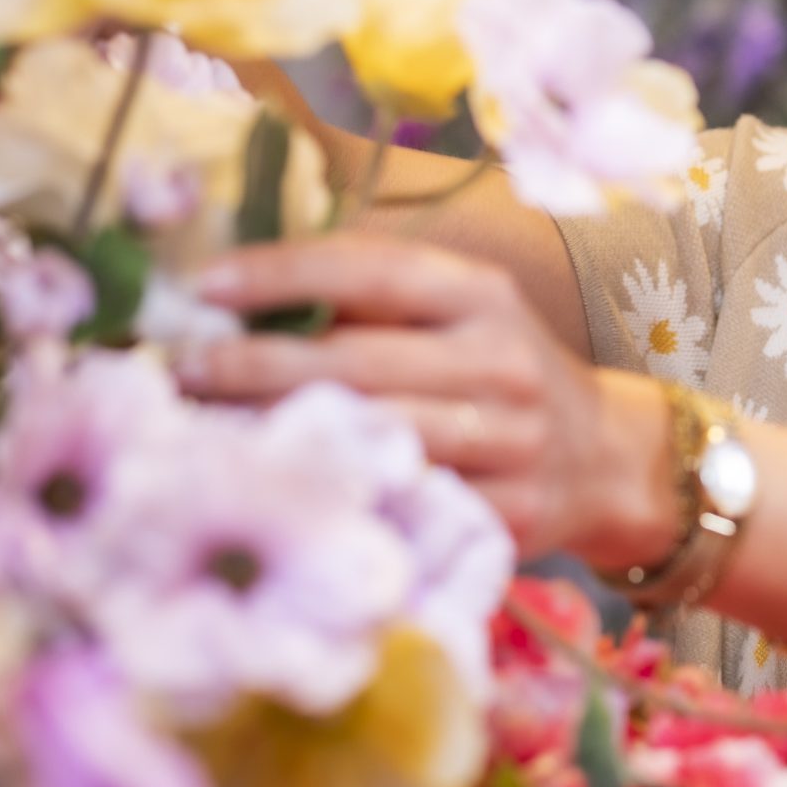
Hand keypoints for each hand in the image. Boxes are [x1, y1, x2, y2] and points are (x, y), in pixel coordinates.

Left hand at [178, 232, 674, 565]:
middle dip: (259, 365)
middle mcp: (501, 361)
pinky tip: (281, 495)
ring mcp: (507, 443)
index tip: (204, 286)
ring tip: (206, 432)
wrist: (602, 460)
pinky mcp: (504, 517)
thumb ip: (375, 299)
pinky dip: (338, 497)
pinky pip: (406, 504)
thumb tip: (234, 294)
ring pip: (377, 435)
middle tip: (185, 370)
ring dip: (283, 434)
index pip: (373, 268)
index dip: (284, 272)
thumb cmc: (498, 375)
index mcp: (483, 296)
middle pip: (360, 359)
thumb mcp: (463, 313)